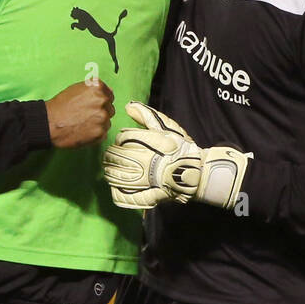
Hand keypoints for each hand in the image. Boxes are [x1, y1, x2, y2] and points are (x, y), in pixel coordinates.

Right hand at [46, 80, 114, 146]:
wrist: (50, 123)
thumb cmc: (60, 106)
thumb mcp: (76, 89)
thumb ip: (93, 90)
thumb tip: (108, 93)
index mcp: (97, 88)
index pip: (109, 95)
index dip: (100, 102)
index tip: (91, 106)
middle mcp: (102, 101)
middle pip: (110, 109)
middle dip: (100, 113)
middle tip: (85, 116)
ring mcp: (102, 117)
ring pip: (107, 122)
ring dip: (98, 124)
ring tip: (83, 124)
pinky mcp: (100, 133)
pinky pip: (103, 133)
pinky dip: (95, 134)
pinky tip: (83, 131)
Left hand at [104, 101, 247, 209]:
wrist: (195, 173)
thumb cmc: (181, 148)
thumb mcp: (167, 128)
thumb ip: (147, 116)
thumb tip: (128, 106)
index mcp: (150, 144)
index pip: (123, 138)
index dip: (119, 139)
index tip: (121, 142)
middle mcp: (146, 161)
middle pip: (115, 157)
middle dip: (110, 156)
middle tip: (109, 157)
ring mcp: (146, 180)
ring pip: (116, 176)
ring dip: (110, 172)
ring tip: (109, 171)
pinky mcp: (146, 196)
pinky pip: (124, 196)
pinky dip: (116, 192)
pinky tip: (115, 187)